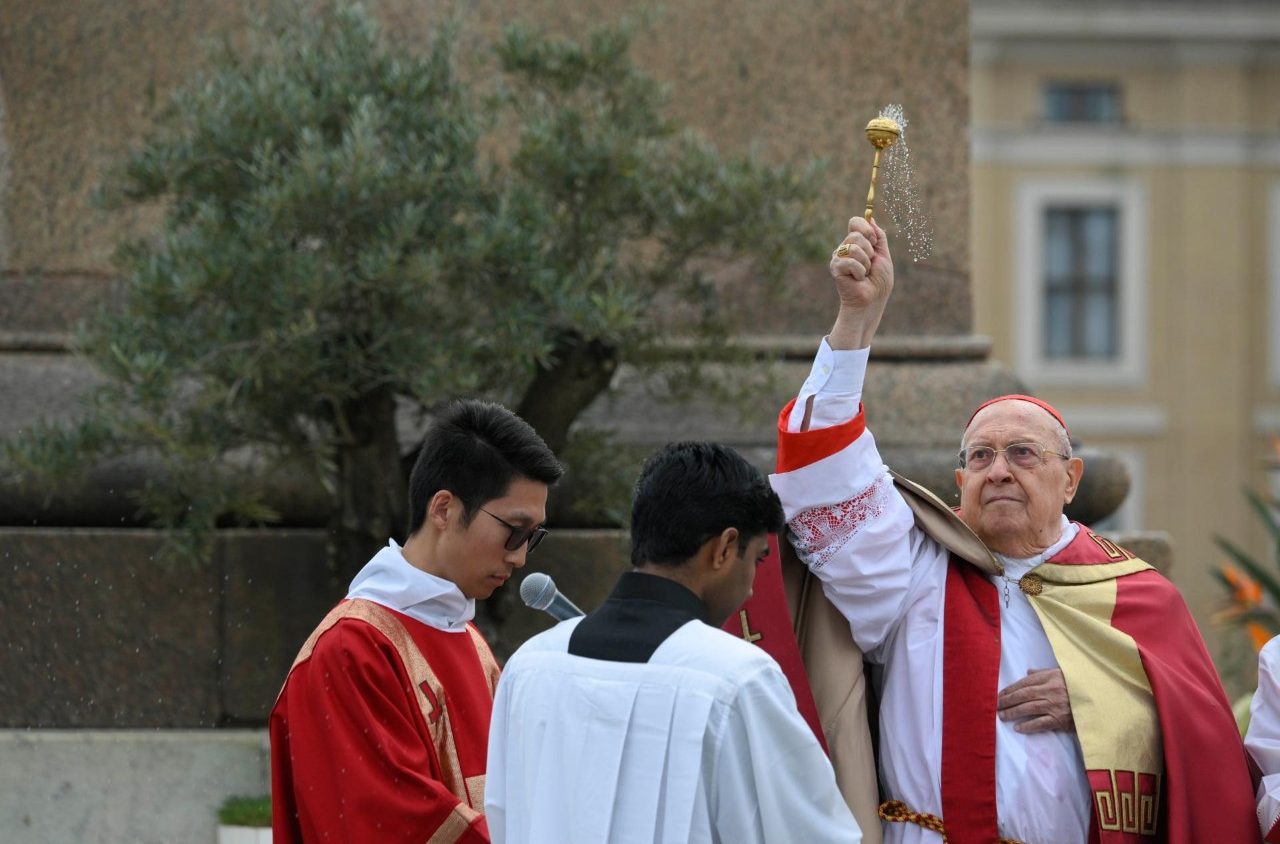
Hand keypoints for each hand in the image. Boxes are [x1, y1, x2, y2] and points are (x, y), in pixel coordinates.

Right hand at [827, 217, 893, 349]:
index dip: (866, 229)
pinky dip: (860, 271)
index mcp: (856, 243)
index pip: (855, 221)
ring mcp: (838, 257)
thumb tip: (871, 219)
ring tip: (864, 274)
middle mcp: (845, 248)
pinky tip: (858, 279)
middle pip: (856, 234)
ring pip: (854, 247)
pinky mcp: (835, 268)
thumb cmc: (878, 282)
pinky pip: (850, 261)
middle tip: (869, 265)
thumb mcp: (883, 255)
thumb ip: (879, 237)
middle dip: (869, 251)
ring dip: (865, 263)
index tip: (874, 242)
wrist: (872, 301)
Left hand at [997, 668, 1074, 733]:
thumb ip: (1044, 673)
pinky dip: (1028, 726)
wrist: (1100, 699)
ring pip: (1028, 708)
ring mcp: (1055, 705)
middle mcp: (1051, 690)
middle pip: (1023, 695)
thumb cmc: (1079, 686)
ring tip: (1002, 716)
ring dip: (1013, 712)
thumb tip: (1027, 672)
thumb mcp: (1063, 674)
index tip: (1000, 694)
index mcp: (1051, 677)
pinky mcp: (1061, 720)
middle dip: (1007, 700)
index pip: (1025, 682)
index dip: (1010, 688)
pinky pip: (1040, 723)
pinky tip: (1018, 728)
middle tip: (996, 705)